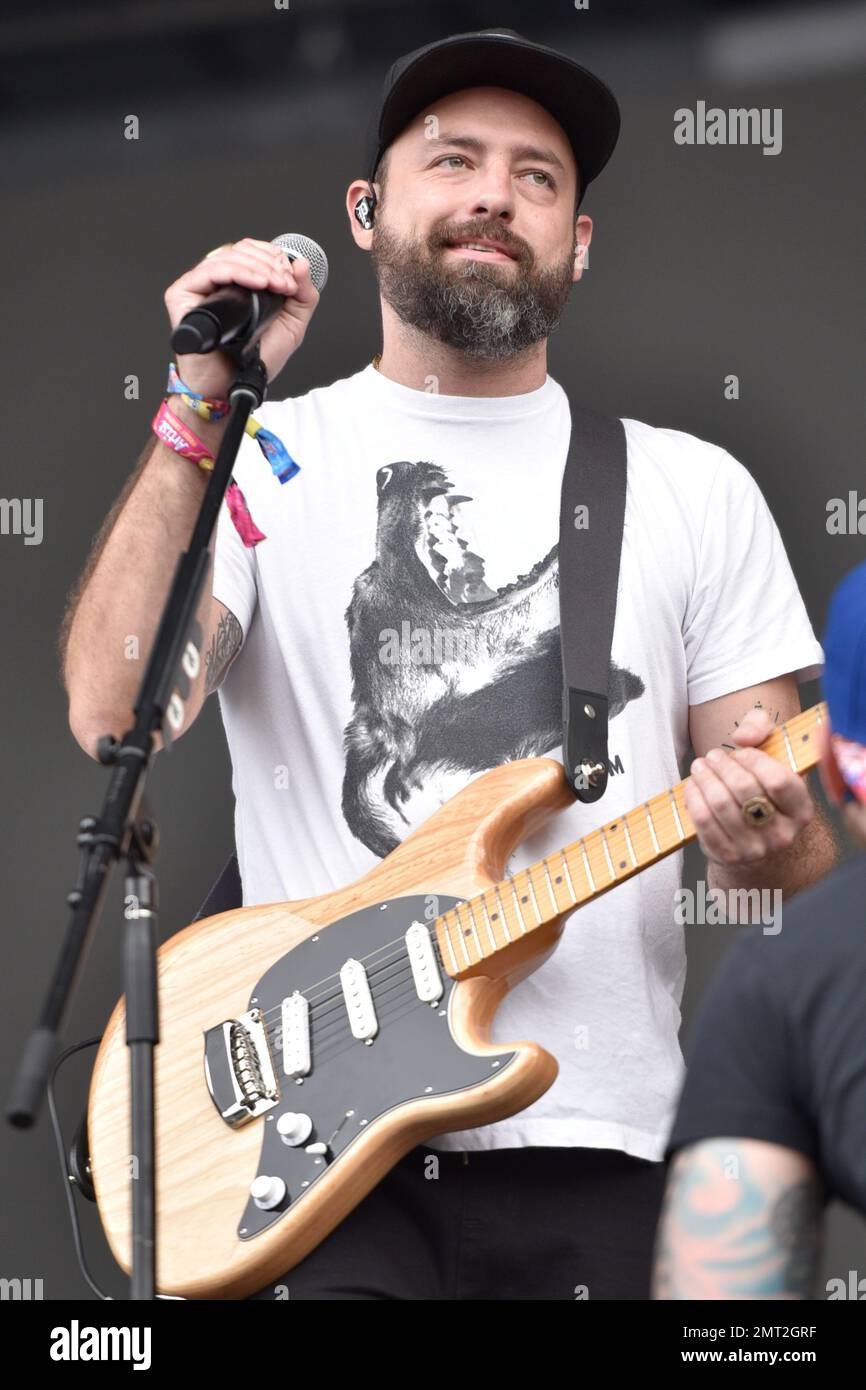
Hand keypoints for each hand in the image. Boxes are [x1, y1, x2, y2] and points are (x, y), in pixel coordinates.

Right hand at [164, 237, 320, 396]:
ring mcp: (198, 285)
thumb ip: (303, 296)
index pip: (253, 252)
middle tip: (286, 284)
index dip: (274, 257)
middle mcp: (217, 281)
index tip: (292, 278)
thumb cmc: (255, 360)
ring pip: (228, 256)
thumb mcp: (292, 326)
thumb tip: (301, 263)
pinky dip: (238, 272)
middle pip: (242, 250)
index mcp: (237, 283)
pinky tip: (258, 283)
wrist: (232, 386)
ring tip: (276, 285)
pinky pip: (210, 271)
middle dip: (270, 263)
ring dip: (259, 267)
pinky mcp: (182, 292)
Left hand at [685, 707, 814, 869]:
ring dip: (704, 778)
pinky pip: (703, 822)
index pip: (778, 780)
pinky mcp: (728, 856)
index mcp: (801, 810)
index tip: (740, 751)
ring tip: (699, 766)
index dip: (753, 760)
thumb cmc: (763, 787)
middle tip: (712, 756)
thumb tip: (742, 736)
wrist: (755, 838)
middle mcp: (783, 834)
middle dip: (722, 766)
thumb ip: (761, 726)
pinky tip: (693, 786)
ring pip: (720, 804)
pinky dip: (693, 798)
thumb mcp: (771, 751)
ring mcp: (755, 849)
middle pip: (744, 789)